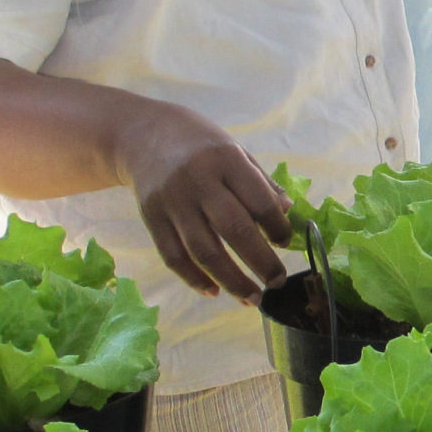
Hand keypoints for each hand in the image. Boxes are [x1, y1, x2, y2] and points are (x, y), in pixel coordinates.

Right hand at [117, 99, 289, 302]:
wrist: (142, 133)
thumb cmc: (199, 144)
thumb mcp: (235, 150)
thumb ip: (261, 183)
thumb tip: (289, 211)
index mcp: (226, 159)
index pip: (259, 201)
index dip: (278, 228)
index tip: (286, 243)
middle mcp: (198, 180)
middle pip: (234, 230)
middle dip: (261, 262)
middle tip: (277, 281)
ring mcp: (171, 201)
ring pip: (204, 251)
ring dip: (231, 281)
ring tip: (251, 298)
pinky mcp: (151, 218)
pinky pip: (173, 256)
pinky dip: (194, 279)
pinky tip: (213, 291)